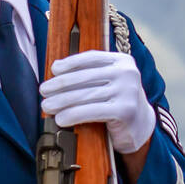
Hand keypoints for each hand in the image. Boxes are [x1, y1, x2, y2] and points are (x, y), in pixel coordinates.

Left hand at [40, 50, 154, 154]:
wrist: (141, 125)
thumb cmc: (118, 100)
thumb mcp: (108, 80)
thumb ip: (89, 72)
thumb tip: (56, 67)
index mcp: (122, 61)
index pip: (90, 58)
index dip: (69, 63)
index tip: (54, 70)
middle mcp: (127, 73)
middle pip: (83, 78)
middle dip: (59, 85)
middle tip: (43, 91)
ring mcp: (128, 91)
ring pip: (84, 95)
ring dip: (60, 101)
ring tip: (47, 106)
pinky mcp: (125, 110)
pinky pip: (90, 111)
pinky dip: (72, 115)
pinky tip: (61, 119)